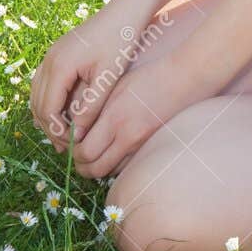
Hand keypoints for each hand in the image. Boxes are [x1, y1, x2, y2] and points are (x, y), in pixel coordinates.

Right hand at [28, 6, 145, 152]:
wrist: (125, 11)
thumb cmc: (121, 42)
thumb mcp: (108, 77)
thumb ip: (91, 106)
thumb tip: (78, 134)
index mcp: (60, 65)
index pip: (47, 109)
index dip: (56, 132)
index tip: (71, 147)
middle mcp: (49, 59)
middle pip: (37, 104)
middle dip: (49, 127)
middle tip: (66, 147)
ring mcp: (51, 55)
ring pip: (37, 94)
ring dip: (47, 115)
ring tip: (64, 135)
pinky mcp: (58, 53)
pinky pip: (44, 83)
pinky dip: (49, 101)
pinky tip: (65, 113)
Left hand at [69, 53, 200, 180]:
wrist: (181, 81)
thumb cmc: (147, 79)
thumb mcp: (116, 88)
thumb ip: (97, 110)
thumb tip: (77, 129)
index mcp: (114, 117)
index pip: (84, 151)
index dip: (73, 154)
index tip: (70, 146)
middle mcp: (126, 135)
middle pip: (94, 168)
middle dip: (81, 167)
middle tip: (77, 159)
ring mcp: (139, 144)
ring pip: (109, 171)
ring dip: (97, 169)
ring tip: (92, 158)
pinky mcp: (149, 147)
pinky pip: (125, 166)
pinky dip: (114, 165)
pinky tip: (111, 154)